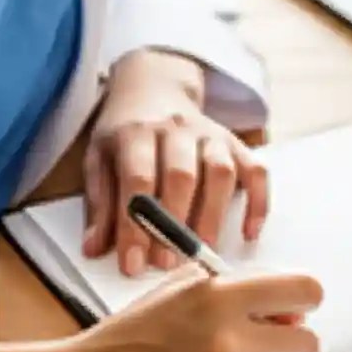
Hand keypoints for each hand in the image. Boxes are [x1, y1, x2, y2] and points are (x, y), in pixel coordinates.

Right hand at [62, 265, 322, 351]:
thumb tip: (287, 304)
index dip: (304, 298)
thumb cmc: (131, 338)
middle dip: (291, 343)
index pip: (306, 291)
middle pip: (308, 343)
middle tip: (267, 344)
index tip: (295, 306)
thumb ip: (239, 287)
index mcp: (219, 299)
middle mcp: (227, 343)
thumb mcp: (181, 289)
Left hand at [84, 49, 269, 276]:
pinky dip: (258, 202)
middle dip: (174, 224)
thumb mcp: (98, 157)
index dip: (135, 224)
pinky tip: (249, 232)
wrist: (154, 86)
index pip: (138, 179)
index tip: (132, 264)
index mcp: (136, 131)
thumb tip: (94, 249)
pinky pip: (256, 170)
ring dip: (212, 216)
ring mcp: (210, 134)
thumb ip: (100, 203)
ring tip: (201, 253)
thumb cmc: (124, 131)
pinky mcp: (235, 143)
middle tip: (167, 263)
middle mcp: (176, 128)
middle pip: (182, 175)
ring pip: (220, 172)